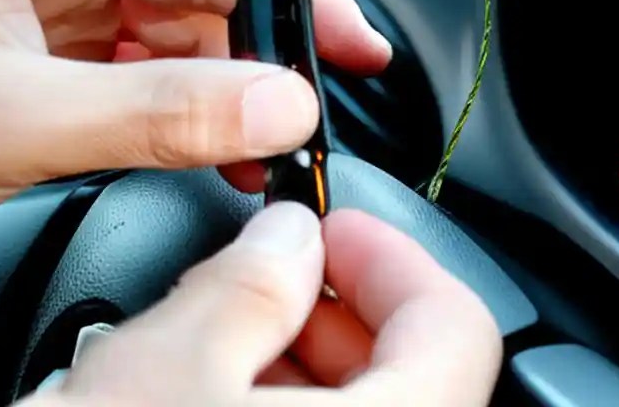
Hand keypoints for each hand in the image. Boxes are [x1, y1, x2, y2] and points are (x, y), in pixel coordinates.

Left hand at [0, 0, 390, 283]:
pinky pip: (154, 71)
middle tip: (350, 53)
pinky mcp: (53, 63)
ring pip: (182, 20)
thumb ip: (160, 114)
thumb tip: (278, 105)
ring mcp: (49, 7)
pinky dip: (201, 106)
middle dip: (279, 7)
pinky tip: (236, 140)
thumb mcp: (15, 120)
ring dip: (244, 68)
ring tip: (298, 115)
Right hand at [25, 204, 502, 406]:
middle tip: (274, 284)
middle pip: (420, 384)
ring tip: (224, 353)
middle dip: (341, 319)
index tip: (333, 234)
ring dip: (311, 380)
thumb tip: (286, 242)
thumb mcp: (161, 371)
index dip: (392, 261)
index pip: (457, 328)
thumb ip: (248, 285)